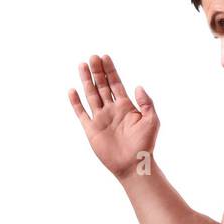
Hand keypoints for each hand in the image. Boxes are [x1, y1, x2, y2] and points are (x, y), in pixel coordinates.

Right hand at [68, 54, 159, 179]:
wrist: (134, 166)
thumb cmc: (145, 145)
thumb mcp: (151, 121)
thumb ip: (146, 103)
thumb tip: (138, 86)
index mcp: (126, 107)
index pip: (116, 84)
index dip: (111, 71)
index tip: (105, 57)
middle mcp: (112, 110)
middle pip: (102, 86)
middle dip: (98, 72)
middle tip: (93, 57)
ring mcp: (101, 119)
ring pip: (91, 95)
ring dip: (87, 81)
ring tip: (82, 65)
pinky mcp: (91, 129)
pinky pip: (81, 113)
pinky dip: (76, 102)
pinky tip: (72, 90)